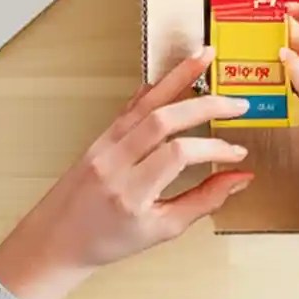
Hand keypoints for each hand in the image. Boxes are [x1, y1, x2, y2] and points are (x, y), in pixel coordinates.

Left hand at [0, 48, 254, 298]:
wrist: (58, 239)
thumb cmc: (107, 241)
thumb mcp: (162, 231)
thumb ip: (203, 202)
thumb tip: (239, 178)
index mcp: (131, 194)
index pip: (178, 155)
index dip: (213, 148)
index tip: (237, 153)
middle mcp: (114, 164)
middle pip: (162, 120)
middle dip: (205, 105)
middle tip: (236, 103)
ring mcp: (103, 146)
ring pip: (144, 104)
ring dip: (178, 77)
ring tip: (205, 56)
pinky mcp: (100, 136)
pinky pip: (130, 107)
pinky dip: (155, 89)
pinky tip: (174, 75)